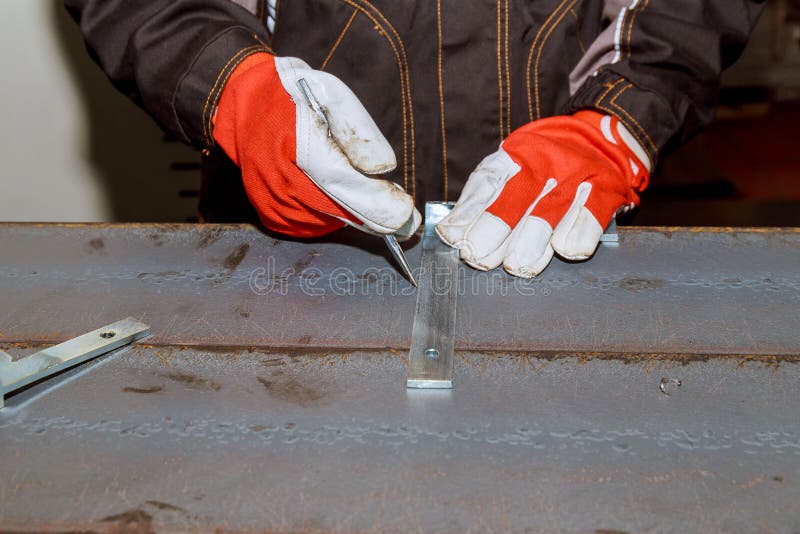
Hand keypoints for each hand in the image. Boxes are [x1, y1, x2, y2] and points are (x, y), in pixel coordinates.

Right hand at [213, 54, 419, 238]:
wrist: (242, 105)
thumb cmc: (290, 96)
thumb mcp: (331, 94)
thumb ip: (358, 131)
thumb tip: (383, 167)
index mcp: (304, 153)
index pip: (354, 194)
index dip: (386, 210)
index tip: (409, 219)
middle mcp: (286, 188)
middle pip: (348, 216)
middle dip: (375, 211)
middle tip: (398, 208)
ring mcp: (277, 207)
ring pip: (335, 223)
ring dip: (351, 210)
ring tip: (341, 176)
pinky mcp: (274, 218)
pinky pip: (317, 225)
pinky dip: (330, 213)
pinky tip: (324, 189)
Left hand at [436, 111, 650, 277]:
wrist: (605, 139)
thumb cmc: (547, 164)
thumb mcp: (515, 168)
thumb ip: (487, 199)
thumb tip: (453, 234)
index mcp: (517, 153)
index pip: (488, 183)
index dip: (470, 212)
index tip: (454, 239)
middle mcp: (545, 161)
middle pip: (516, 196)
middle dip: (495, 228)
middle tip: (478, 257)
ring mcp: (577, 174)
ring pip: (551, 208)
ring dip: (532, 240)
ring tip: (516, 265)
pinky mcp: (606, 189)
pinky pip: (592, 212)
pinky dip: (580, 233)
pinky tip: (566, 251)